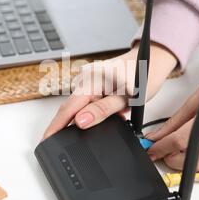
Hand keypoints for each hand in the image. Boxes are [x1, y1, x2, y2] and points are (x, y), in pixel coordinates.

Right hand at [43, 42, 177, 139]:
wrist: (151, 59)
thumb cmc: (142, 75)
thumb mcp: (125, 98)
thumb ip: (102, 111)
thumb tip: (81, 122)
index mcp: (90, 79)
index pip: (68, 108)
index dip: (56, 126)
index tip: (46, 139)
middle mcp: (85, 77)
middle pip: (71, 107)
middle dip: (71, 125)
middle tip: (76, 139)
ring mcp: (88, 78)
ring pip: (80, 105)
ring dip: (88, 117)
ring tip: (110, 116)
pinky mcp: (93, 81)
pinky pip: (87, 100)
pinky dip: (93, 110)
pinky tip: (108, 110)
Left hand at [146, 64, 198, 172]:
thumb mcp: (193, 101)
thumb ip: (173, 123)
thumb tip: (157, 137)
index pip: (181, 141)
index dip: (162, 148)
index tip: (154, 151)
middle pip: (196, 160)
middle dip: (175, 161)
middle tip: (167, 155)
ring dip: (193, 166)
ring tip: (185, 155)